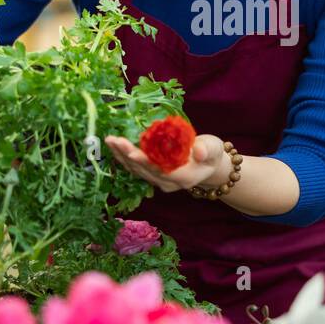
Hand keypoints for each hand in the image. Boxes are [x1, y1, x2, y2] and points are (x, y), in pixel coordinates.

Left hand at [104, 133, 227, 193]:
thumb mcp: (214, 148)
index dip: (146, 162)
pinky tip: (114, 147)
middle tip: (114, 140)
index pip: (161, 170)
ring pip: (136, 170)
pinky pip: (135, 168)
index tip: (132, 152)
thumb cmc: (211, 154)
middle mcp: (168, 183)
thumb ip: (207, 150)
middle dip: (127, 155)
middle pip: (144, 170)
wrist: (208, 165)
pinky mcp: (152, 176)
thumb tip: (198, 151)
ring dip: (121, 156)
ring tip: (110, 140)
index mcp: (184, 177)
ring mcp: (159, 181)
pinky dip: (123, 158)